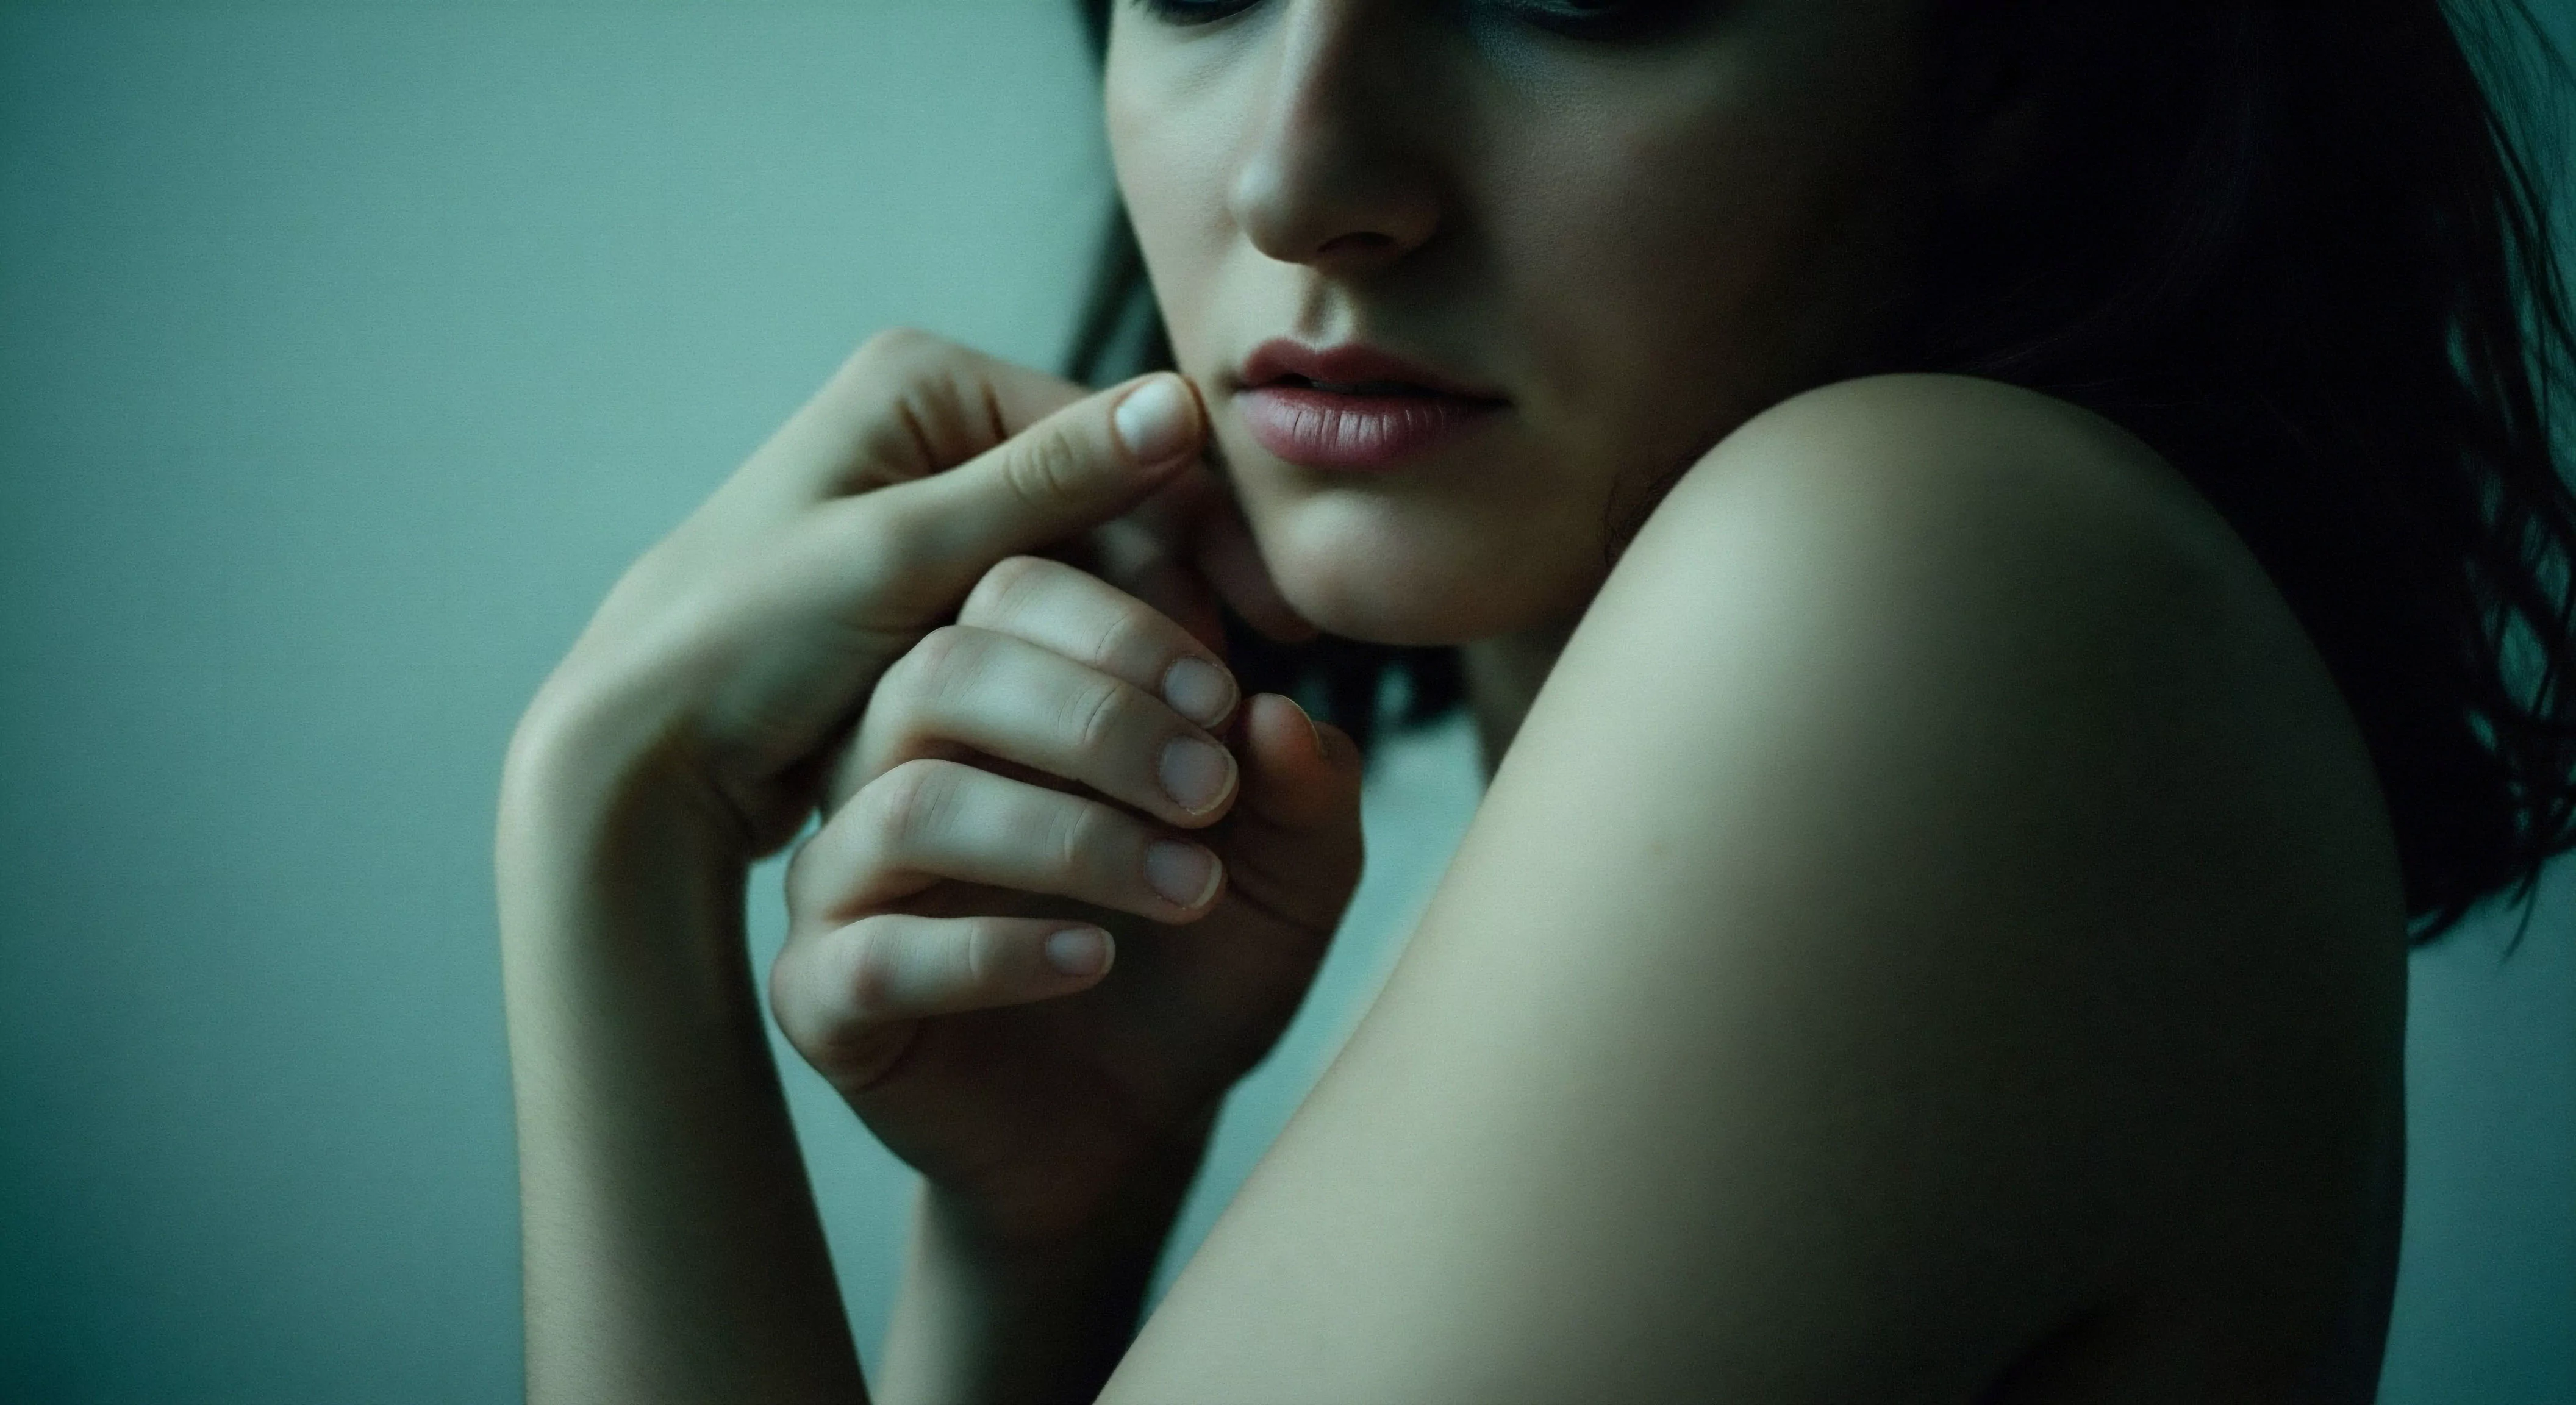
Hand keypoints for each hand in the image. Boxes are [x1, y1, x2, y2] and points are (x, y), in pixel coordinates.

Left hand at [510, 326, 1216, 857]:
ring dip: (1135, 646)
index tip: (1255, 634)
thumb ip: (1042, 485)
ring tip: (1194, 731)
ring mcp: (932, 514)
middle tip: (1224, 704)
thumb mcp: (900, 554)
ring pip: (1080, 571)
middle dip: (1166, 600)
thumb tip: (1180, 404)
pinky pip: (1038, 619)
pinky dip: (1084, 670)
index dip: (1189, 537)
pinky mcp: (929, 594)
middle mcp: (933, 432)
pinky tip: (1133, 731)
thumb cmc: (744, 640)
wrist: (642, 749)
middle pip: (1102, 507)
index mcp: (923, 385)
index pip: (1107, 440)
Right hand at [768, 552, 1364, 1248]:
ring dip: (1066, 838)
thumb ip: (1301, 793)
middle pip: (942, 672)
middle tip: (1212, 793)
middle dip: (1094, 721)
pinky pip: (871, 954)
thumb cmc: (1198, 969)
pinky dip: (989, 953)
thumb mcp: (1290, 878)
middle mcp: (894, 763)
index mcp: (992, 697)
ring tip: (1189, 888)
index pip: (1009, 591)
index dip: (1118, 629)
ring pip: (909, 805)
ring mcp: (845, 880)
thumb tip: (1280, 714)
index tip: (1226, 701)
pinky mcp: (823, 997)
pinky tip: (1089, 961)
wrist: (1136, 1132)